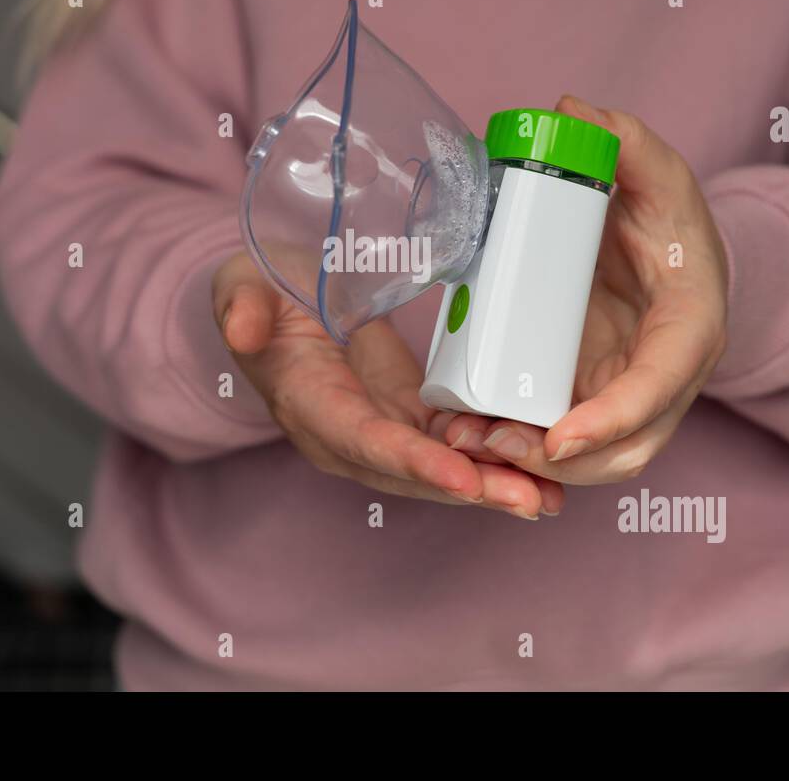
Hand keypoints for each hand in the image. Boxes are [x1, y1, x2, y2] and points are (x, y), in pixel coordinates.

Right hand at [213, 253, 565, 517]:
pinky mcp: (406, 415)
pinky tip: (539, 468)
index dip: (413, 462)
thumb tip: (243, 329)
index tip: (462, 478)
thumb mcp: (239, 287)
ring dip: (494, 483)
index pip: (365, 442)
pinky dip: (493, 457)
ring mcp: (380, 430)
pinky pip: (452, 444)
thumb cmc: (259, 291)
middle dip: (473, 488)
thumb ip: (241, 307)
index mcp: (309, 406)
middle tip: (531, 500)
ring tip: (549, 497)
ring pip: (442, 466)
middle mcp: (346, 436)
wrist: (274, 303)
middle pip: (414, 472)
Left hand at [440, 95, 727, 484]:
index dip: (614, 419)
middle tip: (489, 442)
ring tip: (467, 442)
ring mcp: (628, 397)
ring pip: (591, 460)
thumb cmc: (666, 217)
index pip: (660, 386)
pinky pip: (561, 442)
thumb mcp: (657, 173)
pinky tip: (467, 435)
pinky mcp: (591, 399)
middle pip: (625, 449)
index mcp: (691, 329)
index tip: (559, 439)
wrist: (666, 251)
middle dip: (559, 462)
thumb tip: (572, 112)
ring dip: (531, 467)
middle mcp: (665, 379)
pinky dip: (519, 449)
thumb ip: (628, 141)